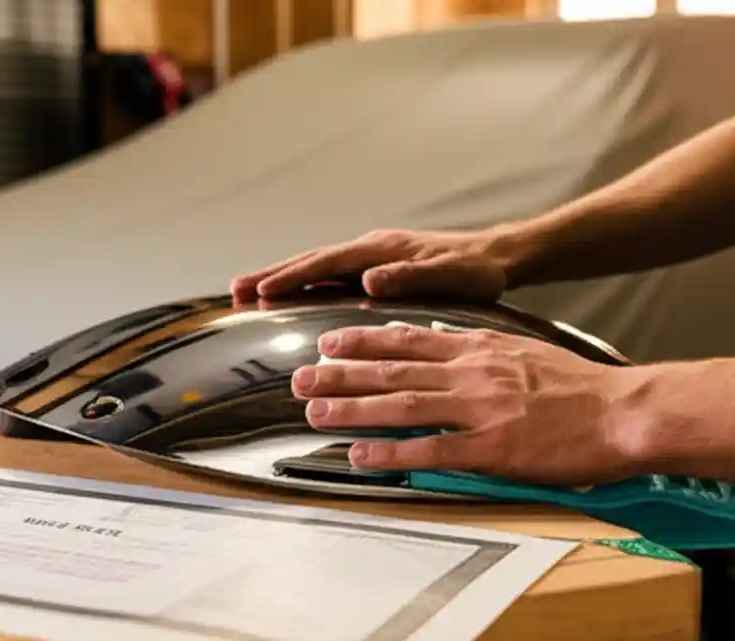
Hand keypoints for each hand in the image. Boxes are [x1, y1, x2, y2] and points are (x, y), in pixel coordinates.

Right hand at [230, 228, 525, 301]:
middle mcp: (371, 250)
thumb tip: (368, 279)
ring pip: (318, 267)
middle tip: (235, 291)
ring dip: (284, 278)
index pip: (325, 264)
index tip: (259, 292)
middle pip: (311, 261)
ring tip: (250, 293)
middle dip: (272, 275)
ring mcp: (372, 257)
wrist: (499, 257)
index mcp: (381, 250)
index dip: (290, 278)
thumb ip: (408, 277)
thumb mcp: (448, 276)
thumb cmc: (477, 270)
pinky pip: (332, 274)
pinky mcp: (378, 268)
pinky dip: (307, 282)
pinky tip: (296, 296)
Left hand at [291, 324, 643, 484]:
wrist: (626, 410)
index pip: (408, 340)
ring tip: (315, 411)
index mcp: (480, 349)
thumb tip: (450, 349)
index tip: (330, 340)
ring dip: (352, 408)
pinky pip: (431, 451)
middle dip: (341, 374)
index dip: (364, 341)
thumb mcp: (526, 352)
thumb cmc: (582, 387)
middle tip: (301, 376)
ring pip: (401, 406)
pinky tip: (360, 455)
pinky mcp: (492, 449)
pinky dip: (391, 452)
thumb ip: (483, 353)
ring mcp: (480, 410)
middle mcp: (472, 374)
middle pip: (392, 371)